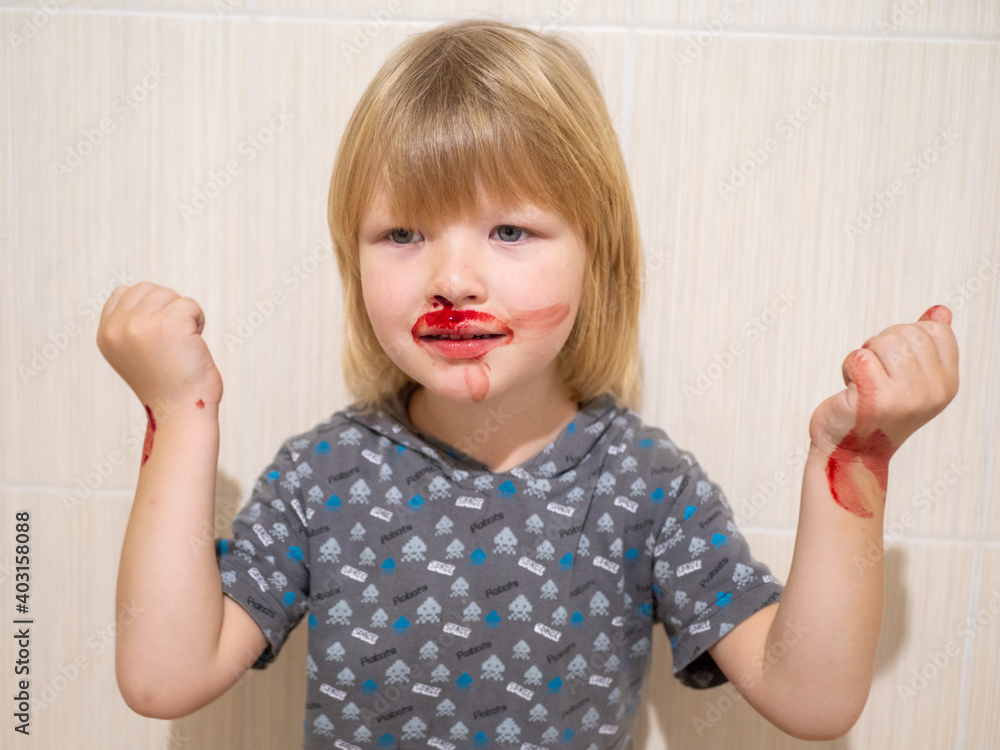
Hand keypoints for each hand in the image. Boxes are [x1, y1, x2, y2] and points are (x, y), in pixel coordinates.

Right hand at [96, 282, 223, 412]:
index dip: (150, 309)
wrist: (181, 412)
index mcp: (105, 334)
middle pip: (149, 290)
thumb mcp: (135, 352)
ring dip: (185, 316)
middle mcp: (117, 328)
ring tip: (181, 346)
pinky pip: (190, 305)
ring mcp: (140, 324)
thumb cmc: (169, 385)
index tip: (158, 339)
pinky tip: (192, 346)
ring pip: (170, 295)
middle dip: (169, 310)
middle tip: (173, 344)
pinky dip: (199, 322)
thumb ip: (131, 325)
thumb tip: (143, 293)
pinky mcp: (167, 324)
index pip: (124, 293)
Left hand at [808, 305, 958, 517]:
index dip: (905, 338)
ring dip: (864, 356)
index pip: (935, 330)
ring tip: (863, 382)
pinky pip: (859, 357)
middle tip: (873, 375)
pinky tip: (851, 389)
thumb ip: (927, 344)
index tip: (894, 365)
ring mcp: (906, 397)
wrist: (850, 451)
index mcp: (948, 384)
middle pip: (907, 332)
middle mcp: (933, 392)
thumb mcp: (910, 377)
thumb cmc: (876, 411)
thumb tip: (941, 311)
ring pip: (883, 341)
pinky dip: (848, 367)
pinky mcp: (875, 399)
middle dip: (881, 345)